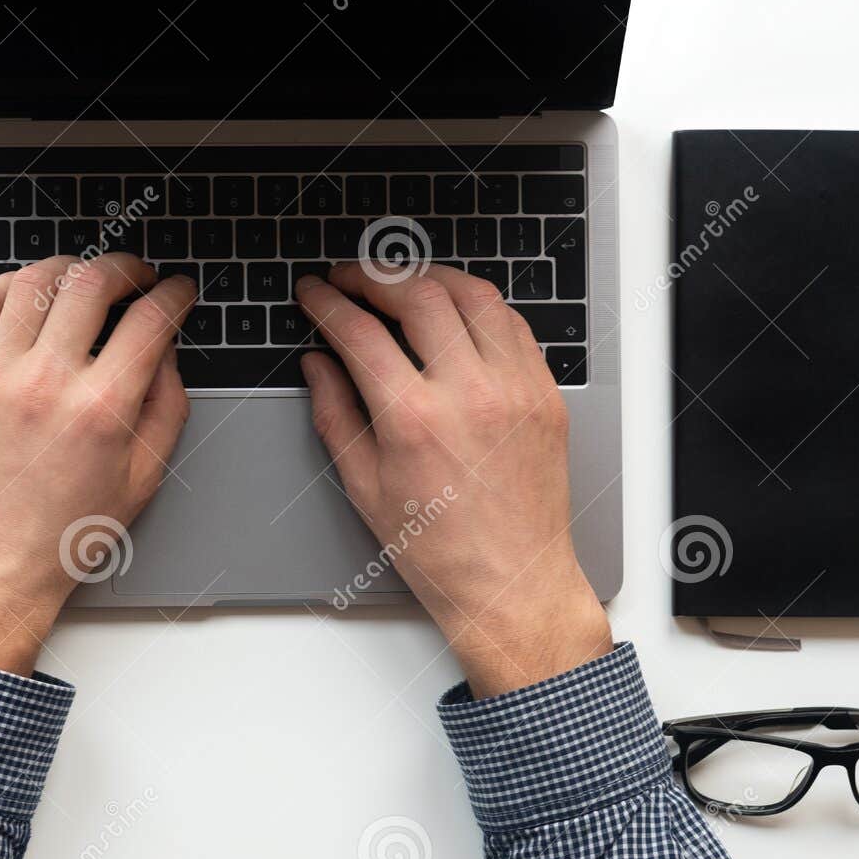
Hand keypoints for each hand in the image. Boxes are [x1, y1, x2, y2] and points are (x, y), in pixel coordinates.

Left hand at [0, 253, 195, 675]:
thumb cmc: (61, 535)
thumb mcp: (141, 477)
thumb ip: (165, 406)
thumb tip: (166, 350)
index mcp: (101, 410)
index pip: (151, 319)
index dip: (174, 293)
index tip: (177, 290)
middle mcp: (46, 384)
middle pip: (94, 283)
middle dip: (127, 267)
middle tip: (137, 276)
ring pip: (36, 280)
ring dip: (71, 267)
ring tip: (85, 279)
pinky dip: (12, 283)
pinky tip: (31, 292)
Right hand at [295, 263, 610, 697]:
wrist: (510, 582)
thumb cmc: (439, 549)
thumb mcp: (364, 487)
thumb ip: (335, 414)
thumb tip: (319, 364)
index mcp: (414, 420)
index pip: (359, 332)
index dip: (327, 301)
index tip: (314, 291)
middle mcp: (469, 394)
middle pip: (417, 295)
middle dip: (374, 275)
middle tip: (350, 277)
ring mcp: (515, 389)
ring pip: (473, 295)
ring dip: (430, 277)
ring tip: (401, 282)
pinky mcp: (544, 394)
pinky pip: (512, 325)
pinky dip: (477, 305)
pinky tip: (454, 310)